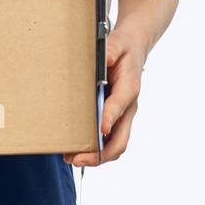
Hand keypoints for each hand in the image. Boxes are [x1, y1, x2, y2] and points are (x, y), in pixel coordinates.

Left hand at [64, 21, 147, 166]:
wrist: (133, 50)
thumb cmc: (122, 49)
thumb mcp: (117, 45)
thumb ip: (109, 52)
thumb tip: (100, 59)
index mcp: (129, 88)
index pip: (120, 106)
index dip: (110, 118)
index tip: (100, 130)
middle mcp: (128, 108)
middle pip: (120, 139)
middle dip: (100, 153)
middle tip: (78, 159)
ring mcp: (122, 116)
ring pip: (114, 145)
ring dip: (96, 157)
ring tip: (71, 159)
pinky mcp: (115, 119)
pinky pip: (108, 141)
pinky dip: (94, 150)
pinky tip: (74, 151)